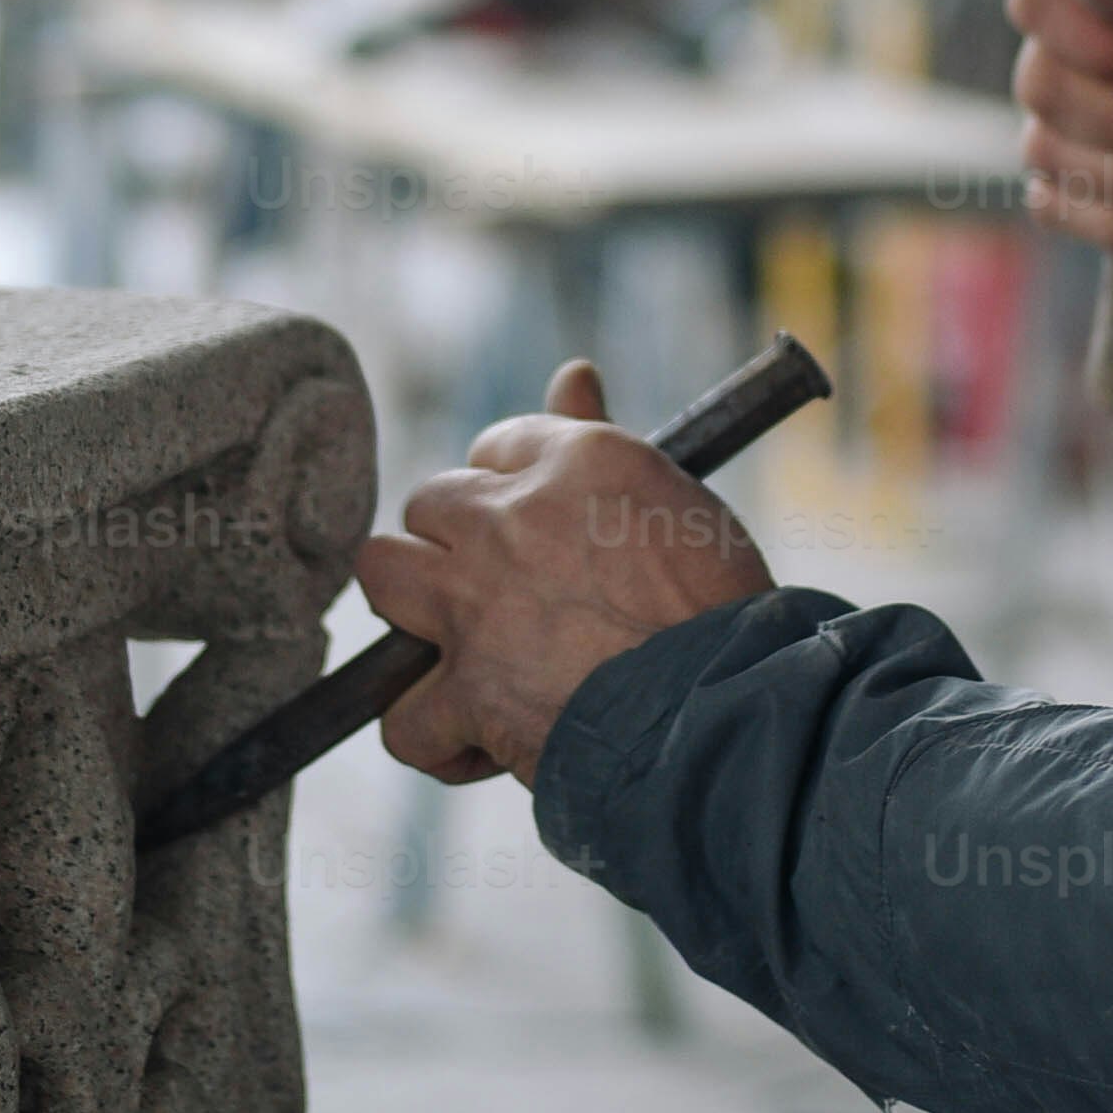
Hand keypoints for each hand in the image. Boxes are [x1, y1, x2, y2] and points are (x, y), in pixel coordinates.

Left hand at [357, 360, 773, 790]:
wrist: (728, 708)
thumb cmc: (721, 606)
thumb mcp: (672, 497)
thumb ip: (599, 437)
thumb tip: (571, 373)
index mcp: (575, 461)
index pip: (499, 444)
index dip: (513, 490)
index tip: (538, 527)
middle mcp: (510, 520)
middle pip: (428, 502)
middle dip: (453, 539)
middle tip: (499, 583)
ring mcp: (476, 607)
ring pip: (383, 575)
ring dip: (413, 608)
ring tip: (460, 642)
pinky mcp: (469, 693)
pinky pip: (404, 716)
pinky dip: (434, 734)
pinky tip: (471, 739)